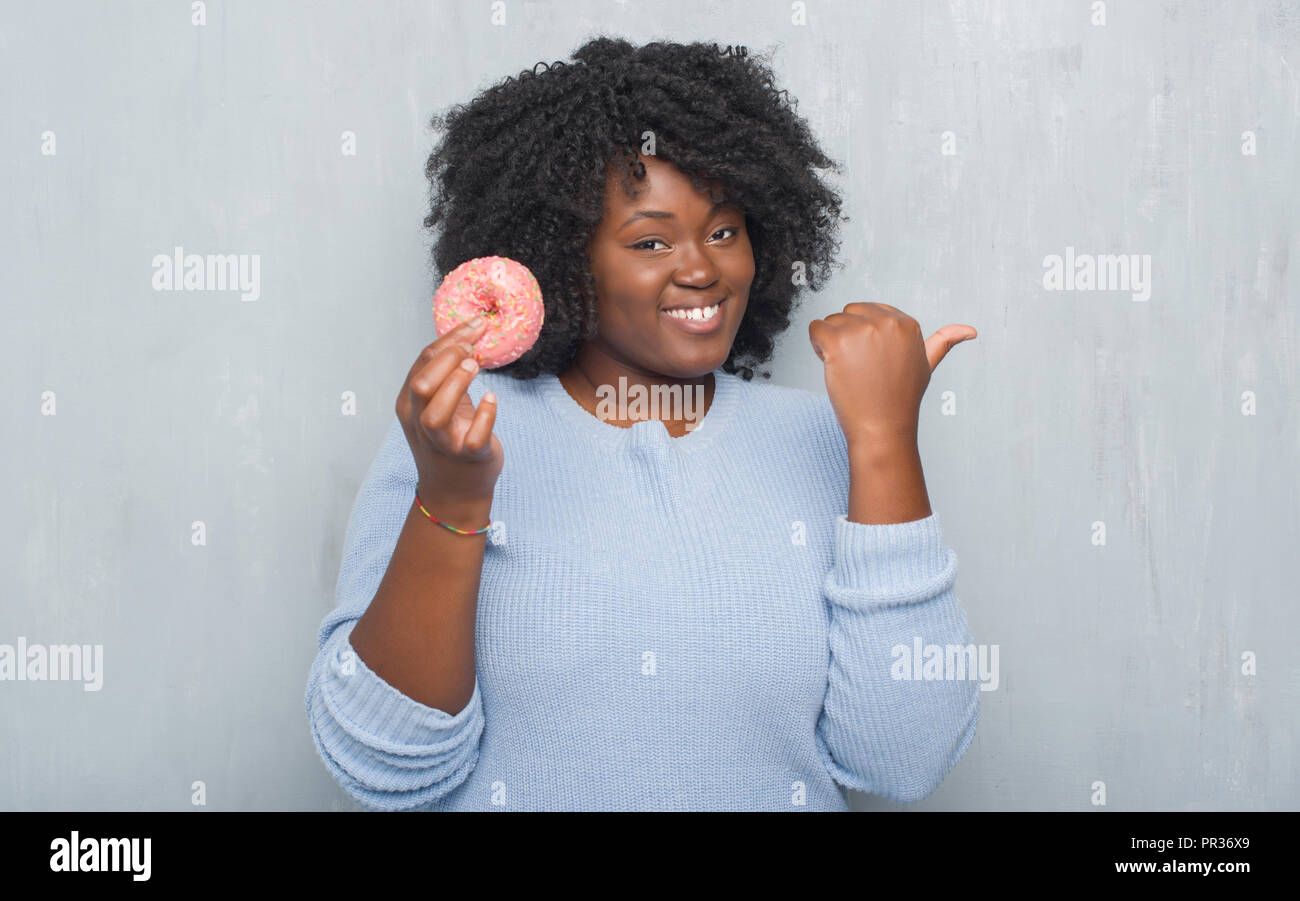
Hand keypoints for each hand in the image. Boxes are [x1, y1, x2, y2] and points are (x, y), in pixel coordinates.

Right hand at [396, 318, 503, 503]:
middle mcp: (420, 422)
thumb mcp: (440, 404)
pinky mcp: (468, 457)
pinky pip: (474, 437)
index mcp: (410, 404)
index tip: (476, 326)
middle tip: (474, 348)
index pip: (422, 363)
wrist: (455, 491)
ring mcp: (442, 442)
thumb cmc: (450, 439)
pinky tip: (493, 399)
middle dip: (448, 358)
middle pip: (421, 383)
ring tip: (477, 366)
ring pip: (436, 412)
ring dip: (458, 383)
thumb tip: (467, 337)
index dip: (449, 340)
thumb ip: (446, 376)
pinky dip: (485, 415)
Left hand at [808, 302, 975, 447]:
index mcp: (907, 323)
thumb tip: (970, 330)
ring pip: (831, 321)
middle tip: (859, 367)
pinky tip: (832, 366)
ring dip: (832, 344)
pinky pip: (815, 329)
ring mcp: (862, 330)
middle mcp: (886, 321)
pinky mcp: (838, 341)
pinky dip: (816, 346)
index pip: (870, 312)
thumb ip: (943, 342)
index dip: (866, 337)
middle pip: (849, 314)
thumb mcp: (926, 366)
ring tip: (849, 370)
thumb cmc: (900, 400)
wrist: (882, 429)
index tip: (874, 362)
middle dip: (848, 336)